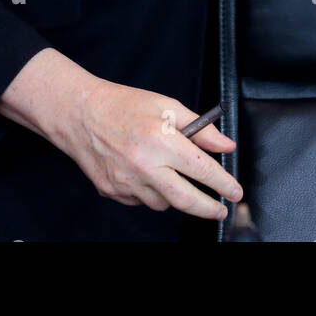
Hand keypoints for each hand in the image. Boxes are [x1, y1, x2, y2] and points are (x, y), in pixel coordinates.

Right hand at [0, 49, 241, 219]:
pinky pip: (141, 201)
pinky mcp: (112, 192)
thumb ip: (200, 129)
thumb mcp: (168, 106)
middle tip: (221, 210)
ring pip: (162, 203)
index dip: (223, 184)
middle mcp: (143, 166)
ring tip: (170, 174)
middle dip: (208, 209)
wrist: (80, 114)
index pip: (201, 169)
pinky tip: (146, 173)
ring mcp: (125, 183)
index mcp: (160, 141)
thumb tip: (226, 147)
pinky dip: (150, 192)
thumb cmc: (124, 105)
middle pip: (185, 200)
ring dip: (174, 195)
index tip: (235, 192)